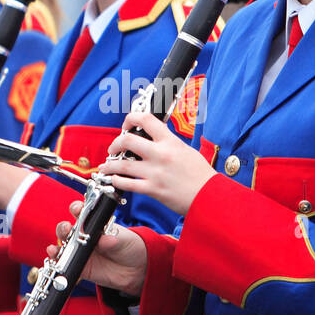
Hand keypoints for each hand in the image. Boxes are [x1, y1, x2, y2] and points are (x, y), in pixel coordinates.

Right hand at [46, 200, 148, 295]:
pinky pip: (64, 262)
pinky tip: (55, 255)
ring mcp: (80, 250)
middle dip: (64, 227)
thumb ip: (113, 239)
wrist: (136, 269)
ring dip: (58, 243)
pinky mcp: (79, 265)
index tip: (77, 209)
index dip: (77, 209)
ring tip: (58, 245)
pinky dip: (57, 259)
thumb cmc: (130, 247)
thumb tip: (104, 240)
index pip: (82, 213)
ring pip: (63, 244)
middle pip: (68, 228)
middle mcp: (84, 235)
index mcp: (95, 223)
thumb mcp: (124, 240)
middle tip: (68, 229)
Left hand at [96, 111, 213, 216]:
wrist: (209, 196)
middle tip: (113, 149)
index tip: (126, 124)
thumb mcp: (186, 151)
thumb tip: (155, 139)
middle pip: (127, 140)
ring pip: (122, 164)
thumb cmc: (201, 175)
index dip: (130, 118)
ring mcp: (155, 172)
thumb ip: (169, 144)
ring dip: (109, 165)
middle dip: (115, 143)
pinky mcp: (152, 189)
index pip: (145, 120)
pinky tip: (115, 180)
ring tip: (105, 167)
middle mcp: (160, 154)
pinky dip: (117, 181)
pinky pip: (127, 183)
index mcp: (170, 142)